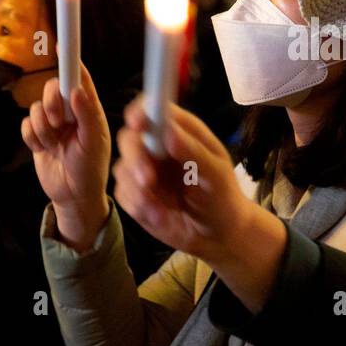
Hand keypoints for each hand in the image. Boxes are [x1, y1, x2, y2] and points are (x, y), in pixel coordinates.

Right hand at [22, 65, 111, 251]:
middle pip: (53, 89)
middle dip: (51, 103)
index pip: (79, 80)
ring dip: (42, 127)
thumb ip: (86, 115)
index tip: (62, 46)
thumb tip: (77, 90)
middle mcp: (71, 113)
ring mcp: (53, 124)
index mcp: (90, 110)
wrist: (73, 197)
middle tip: (58, 121)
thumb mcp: (94, 142)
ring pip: (36, 108)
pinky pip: (25, 125)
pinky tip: (44, 149)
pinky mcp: (37, 137)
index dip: (70, 62)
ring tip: (54, 144)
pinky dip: (32, 137)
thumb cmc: (91, 169)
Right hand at [113, 97, 282, 273]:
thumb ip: (193, 152)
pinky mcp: (134, 194)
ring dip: (138, 190)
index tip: (138, 122)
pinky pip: (123, 194)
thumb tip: (169, 131)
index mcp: (179, 131)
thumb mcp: (215, 175)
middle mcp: (157, 146)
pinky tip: (161, 216)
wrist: (218, 235)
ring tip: (162, 211)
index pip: (153, 109)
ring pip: (123, 168)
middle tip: (148, 179)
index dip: (141, 111)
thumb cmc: (222, 197)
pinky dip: (139, 206)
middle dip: (135, 157)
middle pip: (129, 137)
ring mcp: (143, 169)